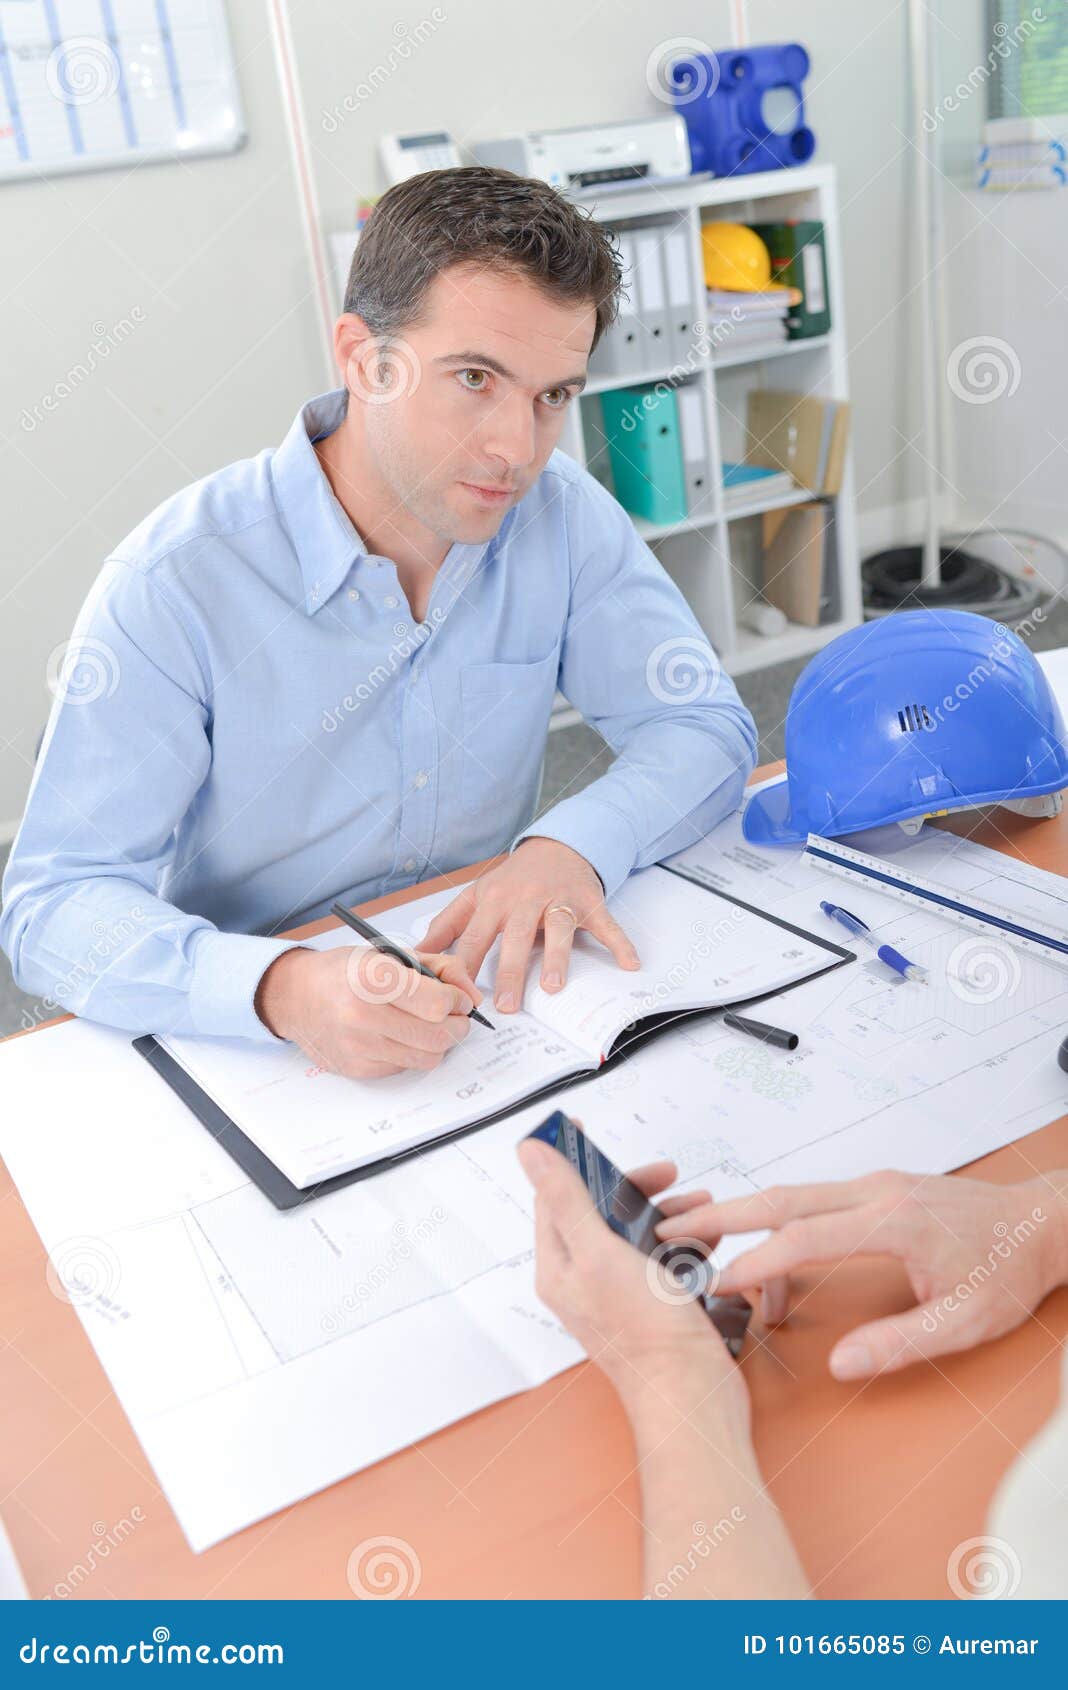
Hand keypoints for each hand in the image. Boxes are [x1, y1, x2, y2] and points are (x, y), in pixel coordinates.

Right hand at [255, 944, 482, 1077]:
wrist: (296, 996)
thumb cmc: (344, 972)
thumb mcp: (390, 954)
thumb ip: (438, 967)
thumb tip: (470, 993)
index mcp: (373, 979)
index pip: (438, 1004)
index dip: (458, 1000)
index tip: (458, 997)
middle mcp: (363, 1015)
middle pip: (438, 1036)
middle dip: (457, 1026)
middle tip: (454, 1015)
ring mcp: (359, 1047)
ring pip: (428, 1058)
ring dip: (439, 1042)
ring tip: (428, 1024)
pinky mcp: (357, 1069)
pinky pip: (405, 1067)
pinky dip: (412, 1052)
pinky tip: (400, 1034)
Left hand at [422, 837, 639, 1012]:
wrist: (557, 845)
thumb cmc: (513, 878)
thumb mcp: (477, 894)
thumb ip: (448, 925)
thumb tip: (416, 952)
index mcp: (495, 901)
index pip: (477, 937)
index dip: (467, 966)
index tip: (460, 995)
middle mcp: (526, 899)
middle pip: (517, 937)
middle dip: (512, 971)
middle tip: (508, 1005)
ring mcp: (559, 900)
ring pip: (558, 929)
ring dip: (558, 957)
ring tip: (554, 987)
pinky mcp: (589, 902)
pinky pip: (605, 923)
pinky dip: (620, 942)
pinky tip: (629, 963)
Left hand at [517, 1135, 747, 1426]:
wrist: (693, 1397)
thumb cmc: (646, 1333)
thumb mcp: (600, 1252)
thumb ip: (566, 1198)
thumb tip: (528, 1151)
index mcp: (560, 1267)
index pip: (555, 1198)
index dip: (572, 1161)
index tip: (586, 1129)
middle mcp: (583, 1280)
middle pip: (601, 1212)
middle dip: (636, 1188)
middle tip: (668, 1172)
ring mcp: (618, 1295)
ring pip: (636, 1234)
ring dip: (668, 1213)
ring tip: (700, 1207)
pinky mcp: (652, 1306)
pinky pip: (662, 1259)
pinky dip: (684, 1243)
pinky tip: (708, 1240)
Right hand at [657, 1168, 1067, 1380]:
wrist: (1043, 1225)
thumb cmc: (1008, 1268)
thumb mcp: (963, 1323)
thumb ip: (899, 1344)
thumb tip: (839, 1363)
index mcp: (891, 1222)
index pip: (803, 1238)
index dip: (755, 1263)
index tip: (716, 1284)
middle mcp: (876, 1192)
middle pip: (782, 1197)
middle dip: (721, 1213)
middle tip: (671, 1227)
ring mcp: (875, 1186)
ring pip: (794, 1195)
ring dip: (747, 1217)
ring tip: (708, 1248)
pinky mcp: (878, 1190)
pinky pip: (815, 1201)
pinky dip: (781, 1222)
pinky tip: (774, 1256)